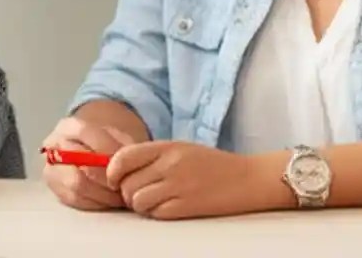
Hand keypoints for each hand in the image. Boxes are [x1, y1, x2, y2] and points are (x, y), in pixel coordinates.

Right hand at [43, 117, 133, 210]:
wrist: (82, 155)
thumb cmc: (103, 145)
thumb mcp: (115, 136)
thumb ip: (123, 143)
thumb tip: (132, 160)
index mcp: (69, 127)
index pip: (86, 133)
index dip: (109, 148)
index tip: (129, 163)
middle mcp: (54, 145)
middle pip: (80, 161)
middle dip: (108, 176)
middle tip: (128, 185)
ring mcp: (51, 168)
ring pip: (77, 184)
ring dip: (104, 193)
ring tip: (122, 196)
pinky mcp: (55, 190)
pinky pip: (76, 200)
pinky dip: (97, 202)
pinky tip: (110, 200)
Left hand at [107, 141, 263, 219]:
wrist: (250, 178)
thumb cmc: (212, 164)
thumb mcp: (180, 150)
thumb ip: (151, 156)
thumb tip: (117, 169)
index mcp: (166, 147)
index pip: (123, 157)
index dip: (111, 171)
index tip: (113, 179)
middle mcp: (170, 164)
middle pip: (127, 184)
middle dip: (127, 192)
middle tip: (138, 194)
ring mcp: (180, 185)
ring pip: (138, 201)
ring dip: (141, 205)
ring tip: (154, 202)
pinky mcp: (189, 206)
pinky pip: (156, 214)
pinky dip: (156, 214)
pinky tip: (167, 208)